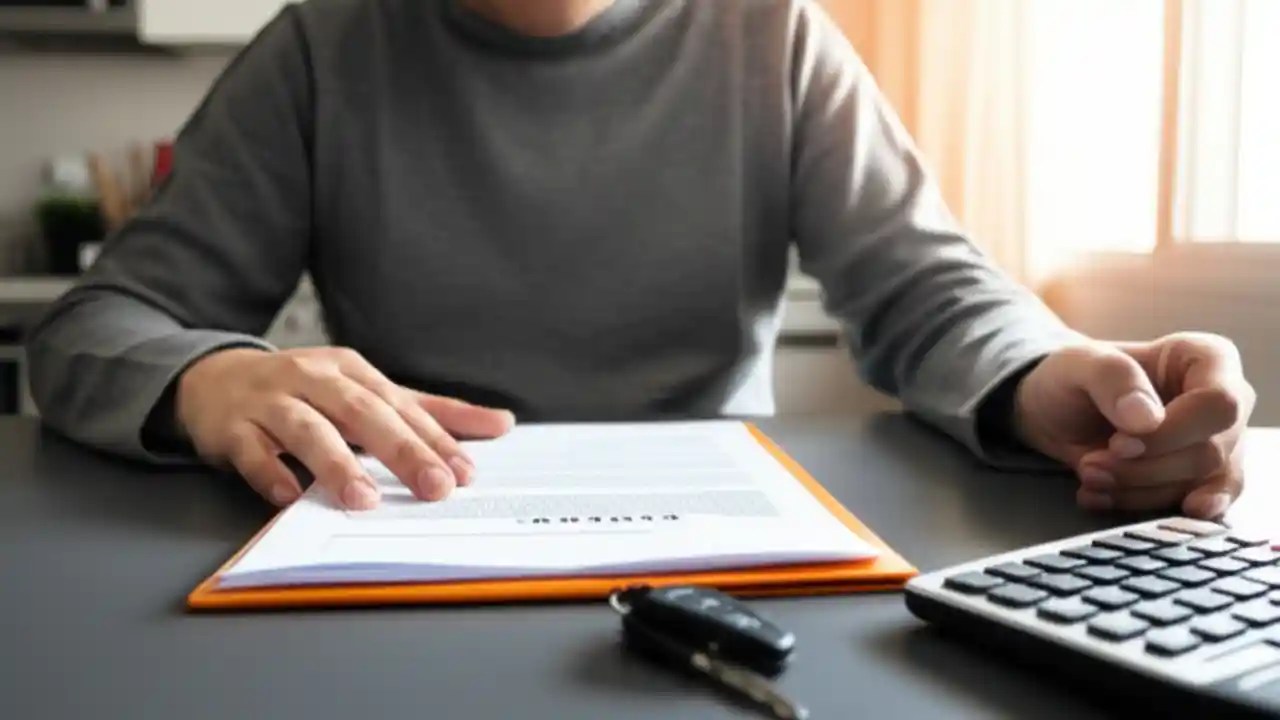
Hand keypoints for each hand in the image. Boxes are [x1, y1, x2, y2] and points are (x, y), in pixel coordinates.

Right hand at [175, 347, 514, 508]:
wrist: (217, 378)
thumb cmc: (307, 392)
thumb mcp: (368, 393)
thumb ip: (431, 412)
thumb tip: (501, 423)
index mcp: (353, 372)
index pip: (401, 407)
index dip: (435, 440)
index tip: (465, 473)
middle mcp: (314, 380)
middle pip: (363, 414)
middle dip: (401, 450)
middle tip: (434, 487)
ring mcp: (271, 402)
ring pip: (306, 430)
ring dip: (336, 463)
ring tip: (364, 498)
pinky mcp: (233, 428)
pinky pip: (252, 452)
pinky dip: (269, 472)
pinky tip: (288, 497)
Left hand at [1013, 333, 1253, 518]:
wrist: (1054, 412)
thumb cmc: (1073, 376)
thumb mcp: (1077, 364)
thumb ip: (1112, 379)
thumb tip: (1148, 420)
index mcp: (1207, 359)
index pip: (1218, 404)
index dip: (1172, 432)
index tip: (1118, 443)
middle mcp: (1223, 404)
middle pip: (1211, 452)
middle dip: (1146, 468)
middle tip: (1090, 466)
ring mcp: (1216, 445)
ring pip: (1200, 485)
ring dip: (1139, 490)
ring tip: (1088, 476)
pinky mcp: (1198, 481)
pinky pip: (1189, 508)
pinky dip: (1141, 507)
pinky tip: (1101, 498)